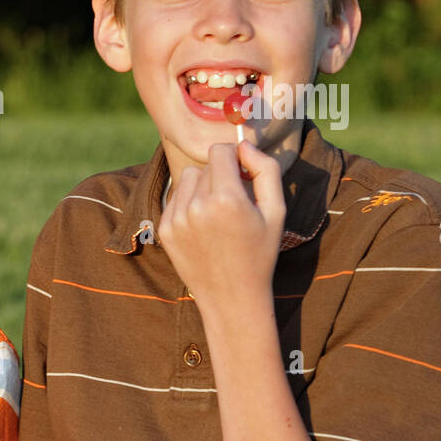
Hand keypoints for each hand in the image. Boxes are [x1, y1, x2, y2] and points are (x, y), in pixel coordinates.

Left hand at [159, 141, 285, 312]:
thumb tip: (244, 144)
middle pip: (205, 165)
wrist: (232, 296)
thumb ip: (265, 170)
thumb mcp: (276, 210)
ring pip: (187, 179)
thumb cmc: (260, 252)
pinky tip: (204, 225)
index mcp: (227, 200)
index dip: (233, 156)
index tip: (242, 171)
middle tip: (235, 200)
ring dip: (203, 186)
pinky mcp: (164, 230)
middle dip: (221, 175)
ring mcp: (176, 219)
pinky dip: (189, 203)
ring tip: (218, 212)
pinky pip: (176, 199)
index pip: (220, 151)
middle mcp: (197, 207)